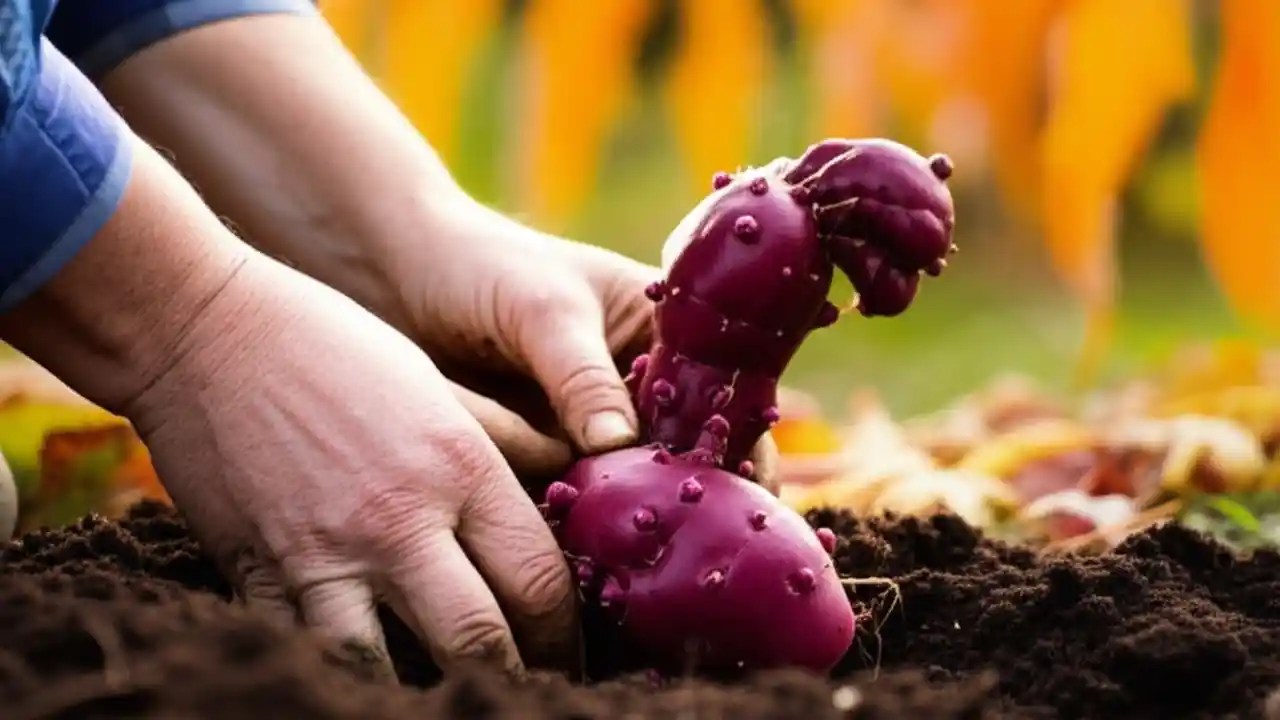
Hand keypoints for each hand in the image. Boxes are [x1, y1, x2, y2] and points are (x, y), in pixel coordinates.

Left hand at [89, 12, 777, 491]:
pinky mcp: (549, 461)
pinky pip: (580, 502)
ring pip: (636, 485)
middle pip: (688, 451)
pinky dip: (585, 529)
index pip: (725, 392)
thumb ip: (580, 375)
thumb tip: (619, 445)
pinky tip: (585, 557)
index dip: (739, 442)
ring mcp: (595, 427)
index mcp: (664, 331)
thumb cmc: (479, 268)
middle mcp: (640, 383)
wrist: (393, 278)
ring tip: (642, 562)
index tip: (738, 494)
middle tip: (691, 544)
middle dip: (690, 494)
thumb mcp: (540, 311)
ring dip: (637, 519)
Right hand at [125, 250, 577, 677]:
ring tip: (452, 692)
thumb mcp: (438, 383)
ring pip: (389, 669)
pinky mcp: (259, 575)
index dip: (566, 633)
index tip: (570, 652)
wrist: (205, 331)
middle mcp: (400, 520)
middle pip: (480, 640)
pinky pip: (308, 650)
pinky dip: (341, 670)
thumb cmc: (334, 348)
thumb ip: (507, 439)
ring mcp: (324, 555)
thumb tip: (569, 470)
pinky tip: (367, 674)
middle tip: (532, 690)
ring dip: (428, 689)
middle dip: (520, 678)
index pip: (538, 581)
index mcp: (459, 468)